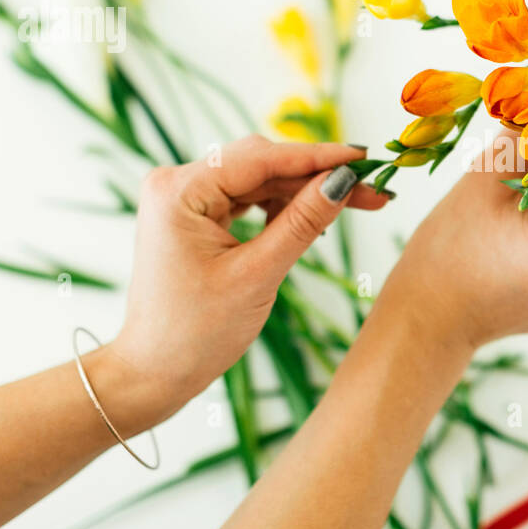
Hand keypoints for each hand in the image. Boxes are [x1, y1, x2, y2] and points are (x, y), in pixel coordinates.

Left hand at [106, 136, 389, 425]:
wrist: (155, 371)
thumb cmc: (195, 333)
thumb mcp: (257, 276)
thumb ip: (302, 223)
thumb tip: (343, 181)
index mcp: (179, 191)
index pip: (261, 158)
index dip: (318, 157)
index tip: (364, 158)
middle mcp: (177, 183)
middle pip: (263, 164)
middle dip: (318, 176)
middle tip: (372, 188)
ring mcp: (185, 198)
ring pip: (260, 179)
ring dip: (304, 191)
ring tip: (355, 203)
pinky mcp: (195, 214)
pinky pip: (249, 197)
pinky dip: (283, 206)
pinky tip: (315, 217)